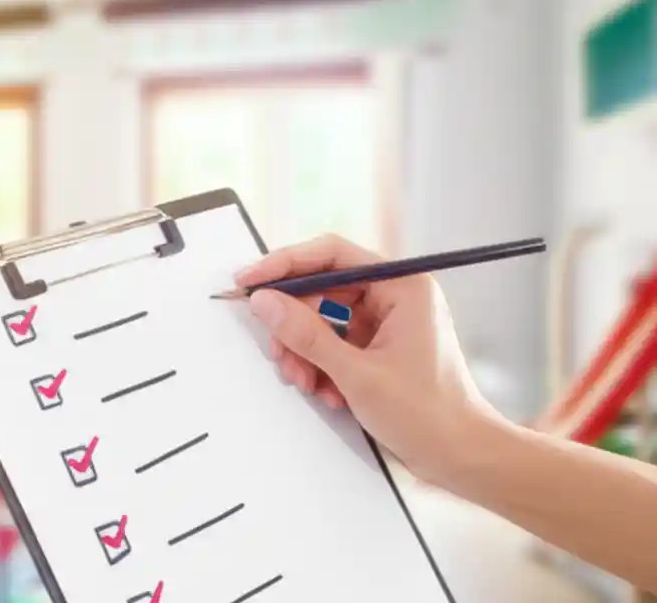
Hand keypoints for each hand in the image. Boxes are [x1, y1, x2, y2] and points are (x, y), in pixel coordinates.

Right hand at [235, 234, 506, 486]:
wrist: (462, 457)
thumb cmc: (428, 415)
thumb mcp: (357, 374)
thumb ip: (306, 335)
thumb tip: (265, 302)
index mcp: (402, 286)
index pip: (332, 255)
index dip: (285, 265)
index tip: (250, 281)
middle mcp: (396, 296)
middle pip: (322, 290)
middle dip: (295, 325)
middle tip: (278, 352)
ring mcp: (388, 322)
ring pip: (324, 320)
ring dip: (306, 351)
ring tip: (305, 382)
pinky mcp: (380, 347)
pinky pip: (335, 343)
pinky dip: (322, 366)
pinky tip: (327, 392)